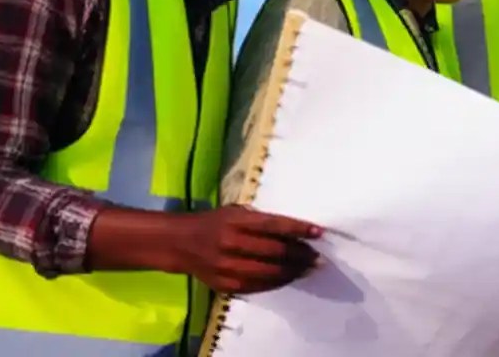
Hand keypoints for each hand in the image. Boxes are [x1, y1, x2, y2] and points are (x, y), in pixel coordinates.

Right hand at [174, 205, 324, 293]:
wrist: (179, 243)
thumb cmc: (214, 222)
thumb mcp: (235, 212)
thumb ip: (261, 220)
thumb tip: (295, 230)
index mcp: (235, 221)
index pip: (274, 226)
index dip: (298, 230)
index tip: (319, 232)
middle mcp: (231, 243)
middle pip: (275, 252)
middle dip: (301, 255)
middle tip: (318, 256)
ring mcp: (227, 267)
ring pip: (269, 273)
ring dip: (293, 271)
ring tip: (309, 268)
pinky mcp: (224, 284)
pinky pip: (258, 286)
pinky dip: (277, 282)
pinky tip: (289, 277)